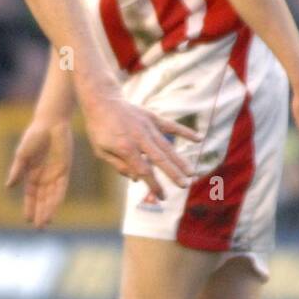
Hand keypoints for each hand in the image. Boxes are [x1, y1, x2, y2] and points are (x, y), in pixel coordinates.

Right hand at [6, 119, 73, 227]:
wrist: (50, 123)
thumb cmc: (34, 136)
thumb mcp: (22, 155)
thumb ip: (17, 171)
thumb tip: (8, 187)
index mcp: (31, 174)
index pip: (30, 195)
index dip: (29, 207)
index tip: (28, 220)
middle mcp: (43, 177)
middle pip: (41, 200)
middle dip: (40, 213)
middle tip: (39, 228)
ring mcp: (54, 174)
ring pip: (51, 197)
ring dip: (49, 209)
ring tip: (47, 222)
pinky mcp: (64, 170)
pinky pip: (61, 188)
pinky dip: (57, 198)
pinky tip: (54, 208)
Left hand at [81, 95, 199, 199]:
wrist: (102, 101)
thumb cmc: (99, 129)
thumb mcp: (101, 151)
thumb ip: (119, 166)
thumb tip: (137, 179)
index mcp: (125, 148)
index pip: (144, 171)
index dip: (154, 185)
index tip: (162, 197)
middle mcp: (139, 138)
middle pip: (160, 160)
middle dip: (173, 174)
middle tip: (184, 186)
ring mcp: (148, 127)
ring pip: (168, 146)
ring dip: (180, 160)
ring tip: (191, 173)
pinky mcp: (153, 118)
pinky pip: (172, 126)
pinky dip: (185, 132)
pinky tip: (199, 139)